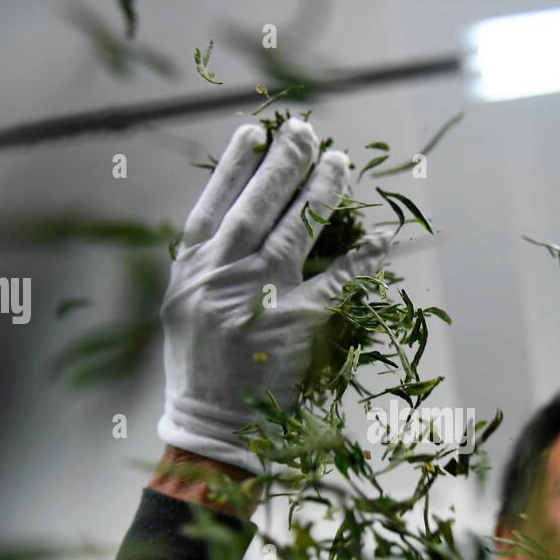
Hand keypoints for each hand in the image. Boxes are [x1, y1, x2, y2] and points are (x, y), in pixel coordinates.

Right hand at [156, 117, 391, 473]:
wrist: (212, 427)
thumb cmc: (199, 368)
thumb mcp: (182, 309)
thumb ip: (203, 264)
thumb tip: (229, 216)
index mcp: (190, 271)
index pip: (214, 204)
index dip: (234, 165)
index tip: (255, 133)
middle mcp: (223, 277)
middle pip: (257, 205)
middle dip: (284, 163)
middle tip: (306, 132)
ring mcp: (260, 298)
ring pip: (296, 230)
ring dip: (321, 191)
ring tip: (339, 162)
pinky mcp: (296, 324)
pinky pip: (338, 281)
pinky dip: (360, 257)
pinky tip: (377, 236)